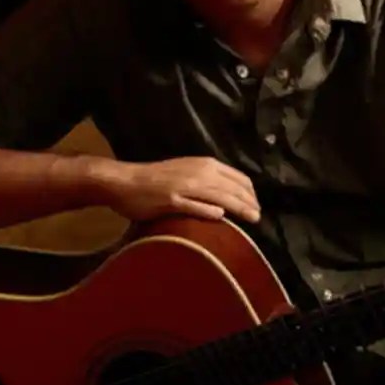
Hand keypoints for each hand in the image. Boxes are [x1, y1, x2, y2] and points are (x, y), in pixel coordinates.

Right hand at [91, 156, 260, 224]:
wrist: (125, 181)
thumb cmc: (156, 179)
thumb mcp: (187, 172)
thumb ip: (208, 181)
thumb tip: (230, 196)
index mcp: (205, 165)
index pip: (238, 177)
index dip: (250, 192)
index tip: (256, 204)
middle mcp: (198, 173)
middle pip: (233, 188)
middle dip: (249, 202)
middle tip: (259, 215)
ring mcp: (185, 186)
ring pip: (220, 197)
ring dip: (239, 208)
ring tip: (252, 219)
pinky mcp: (172, 200)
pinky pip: (194, 206)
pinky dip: (209, 211)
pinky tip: (221, 218)